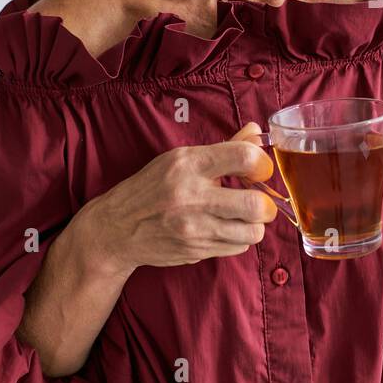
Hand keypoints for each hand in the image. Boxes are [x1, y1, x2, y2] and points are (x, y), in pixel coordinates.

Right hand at [80, 122, 277, 277]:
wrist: (117, 227)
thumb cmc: (151, 188)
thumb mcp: (181, 159)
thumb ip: (224, 148)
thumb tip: (257, 133)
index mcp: (189, 164)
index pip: (244, 157)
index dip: (262, 164)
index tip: (259, 170)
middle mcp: (193, 196)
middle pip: (256, 205)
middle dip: (266, 204)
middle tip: (259, 201)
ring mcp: (195, 227)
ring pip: (252, 232)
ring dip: (255, 224)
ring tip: (243, 217)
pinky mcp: (196, 250)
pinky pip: (237, 247)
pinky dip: (239, 239)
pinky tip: (225, 228)